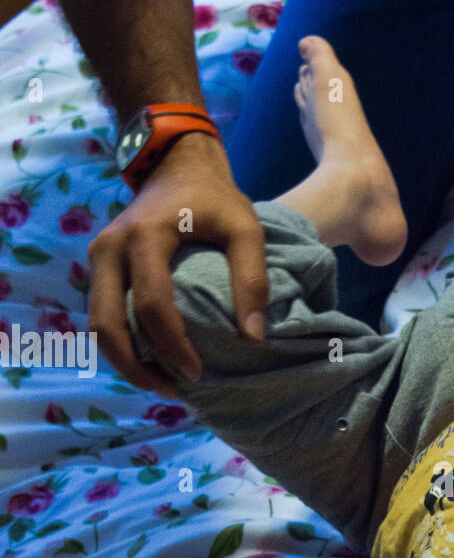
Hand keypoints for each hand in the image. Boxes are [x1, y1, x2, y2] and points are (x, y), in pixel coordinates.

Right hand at [87, 132, 268, 395]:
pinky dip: (122, 345)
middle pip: (106, 324)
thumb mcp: (246, 228)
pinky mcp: (99, 266)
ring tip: (163, 384)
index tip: (197, 373)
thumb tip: (252, 339)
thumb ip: (253, 278)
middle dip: (136, 366)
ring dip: (124, 362)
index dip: (171, 345)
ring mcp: (99, 257)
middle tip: (173, 390)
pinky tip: (153, 362)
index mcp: (145, 236)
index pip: (150, 304)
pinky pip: (102, 315)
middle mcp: (110, 247)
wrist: (177, 166)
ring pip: (97, 326)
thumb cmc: (215, 199)